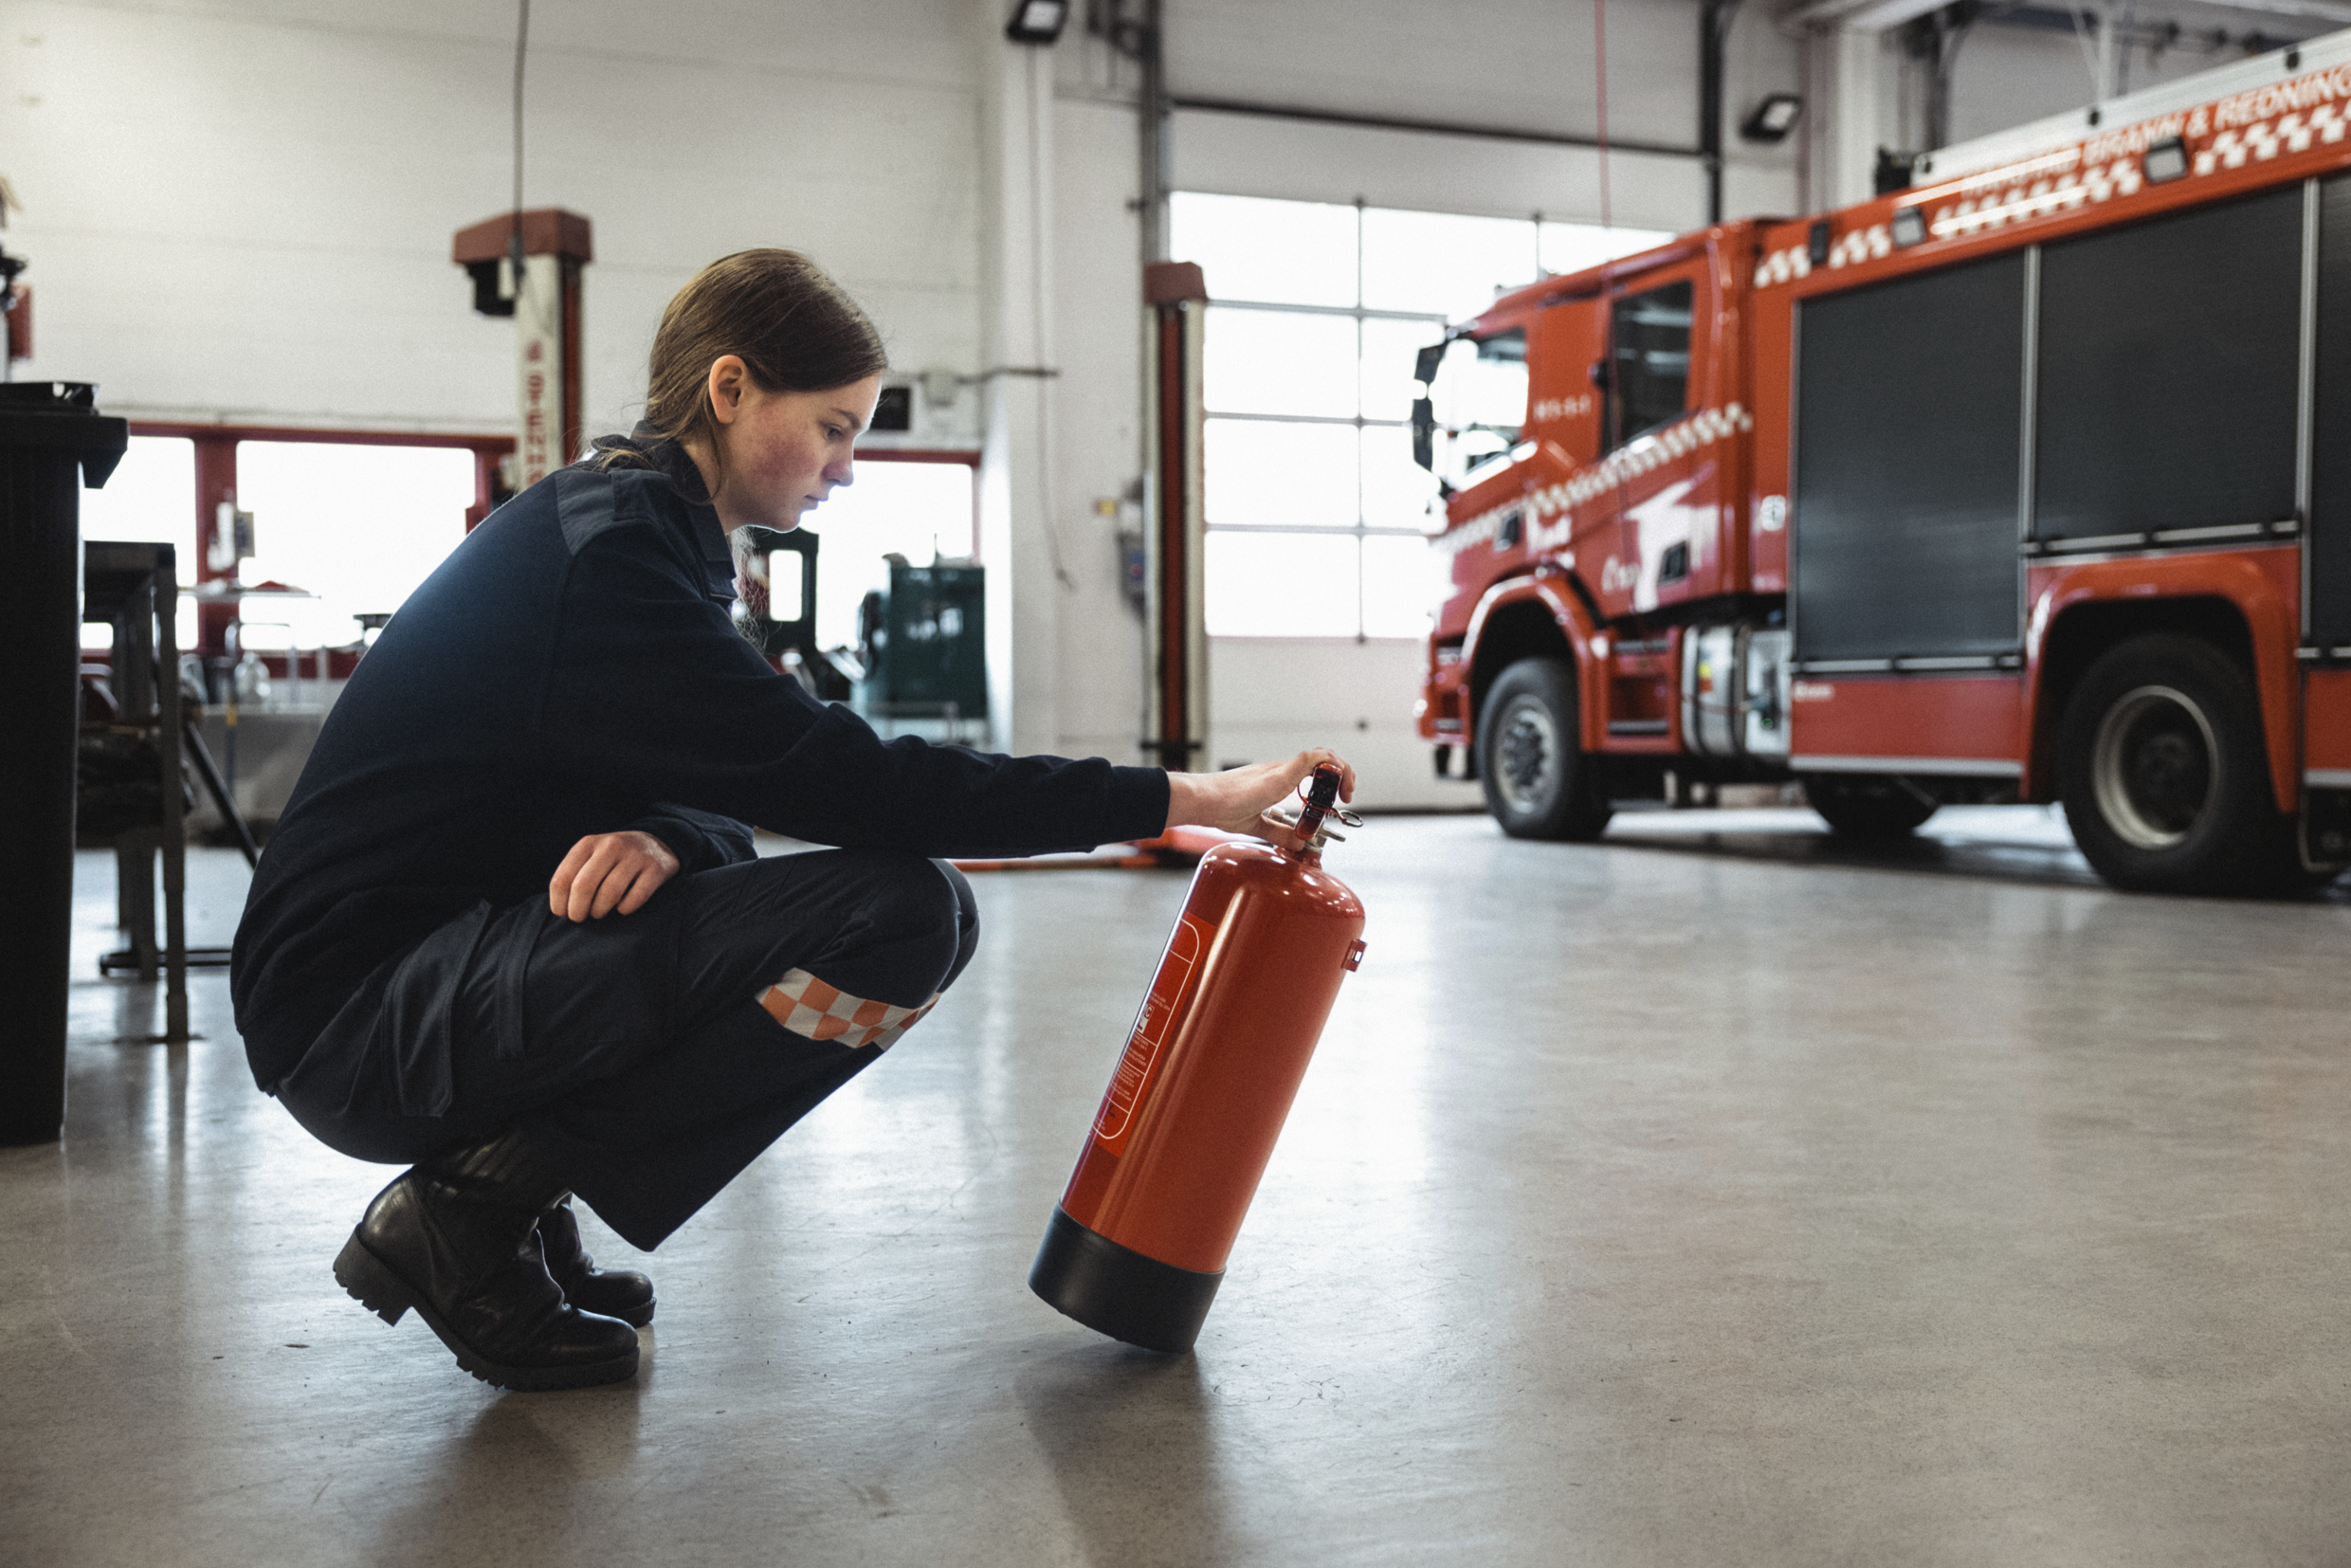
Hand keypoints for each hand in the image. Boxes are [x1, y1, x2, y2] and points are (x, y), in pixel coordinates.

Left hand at [549, 830, 680, 921]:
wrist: (655, 845)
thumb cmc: (613, 860)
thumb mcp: (590, 857)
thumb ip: (573, 876)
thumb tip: (561, 910)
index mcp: (588, 844)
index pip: (562, 879)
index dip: (559, 903)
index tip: (564, 913)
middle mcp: (610, 846)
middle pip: (583, 886)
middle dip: (577, 910)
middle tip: (579, 918)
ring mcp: (635, 856)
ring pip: (610, 893)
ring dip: (600, 911)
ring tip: (599, 913)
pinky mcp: (655, 868)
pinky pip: (636, 897)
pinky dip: (625, 909)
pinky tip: (622, 907)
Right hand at [1163, 748, 1356, 849]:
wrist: (1203, 801)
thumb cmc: (1219, 808)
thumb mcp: (1256, 826)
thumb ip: (1278, 832)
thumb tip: (1298, 842)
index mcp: (1276, 779)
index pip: (1312, 768)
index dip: (1330, 779)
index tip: (1335, 800)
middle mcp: (1281, 769)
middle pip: (1322, 758)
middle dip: (1342, 774)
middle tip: (1347, 795)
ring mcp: (1280, 769)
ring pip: (1322, 755)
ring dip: (1340, 770)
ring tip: (1346, 791)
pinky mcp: (1279, 774)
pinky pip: (1312, 759)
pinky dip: (1330, 767)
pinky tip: (1334, 785)